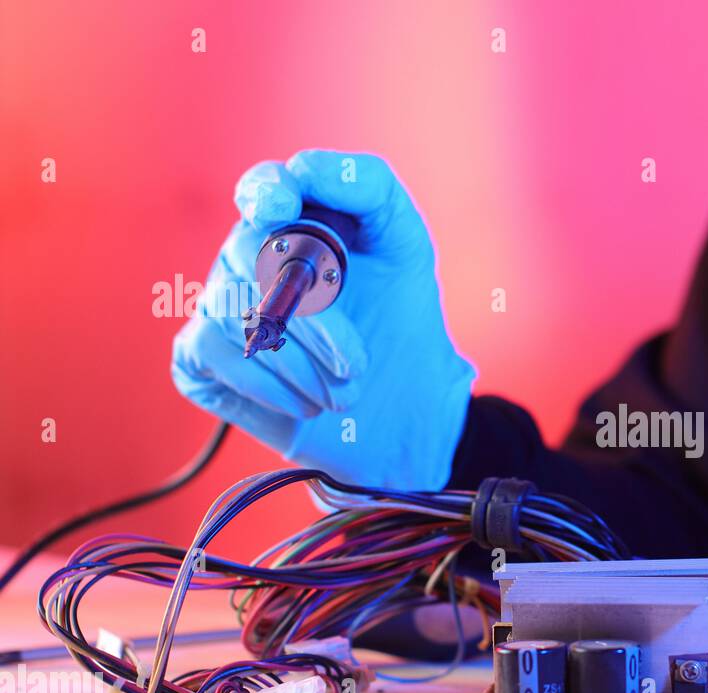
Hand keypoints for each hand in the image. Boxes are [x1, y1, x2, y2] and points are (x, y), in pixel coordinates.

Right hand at [172, 149, 474, 489]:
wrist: (401, 403)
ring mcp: (217, 302)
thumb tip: (305, 167)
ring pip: (231, 313)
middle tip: (358, 366)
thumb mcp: (403, 243)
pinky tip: (303, 404)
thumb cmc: (400, 316)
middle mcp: (246, 254)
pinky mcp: (198, 357)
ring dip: (300, 365)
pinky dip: (261, 385)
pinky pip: (206, 353)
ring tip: (345, 393)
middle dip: (314, 320)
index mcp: (292, 218)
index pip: (264, 188)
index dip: (266, 193)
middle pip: (249, 257)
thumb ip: (368, 186)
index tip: (280, 211)